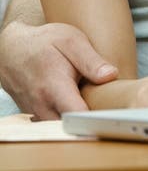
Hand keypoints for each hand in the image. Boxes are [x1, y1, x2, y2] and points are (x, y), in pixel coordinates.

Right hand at [0, 21, 117, 119]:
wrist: (12, 49)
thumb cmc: (44, 42)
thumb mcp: (71, 41)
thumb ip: (91, 60)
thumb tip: (111, 76)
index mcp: (55, 87)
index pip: (77, 116)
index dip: (97, 120)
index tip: (113, 118)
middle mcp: (43, 106)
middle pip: (72, 128)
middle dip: (92, 124)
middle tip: (109, 112)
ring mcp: (38, 114)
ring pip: (64, 129)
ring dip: (80, 123)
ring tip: (95, 107)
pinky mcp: (37, 117)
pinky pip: (56, 124)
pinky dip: (69, 120)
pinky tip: (79, 106)